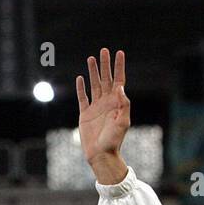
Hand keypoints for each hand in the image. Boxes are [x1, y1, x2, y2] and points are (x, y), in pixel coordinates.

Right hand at [76, 48, 129, 184]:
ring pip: (94, 84)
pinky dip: (81, 88)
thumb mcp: (123, 122)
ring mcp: (95, 107)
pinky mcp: (84, 114)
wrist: (101, 154)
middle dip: (105, 64)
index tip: (119, 53)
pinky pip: (82, 98)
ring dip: (93, 71)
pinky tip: (80, 78)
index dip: (119, 67)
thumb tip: (119, 87)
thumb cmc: (114, 140)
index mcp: (117, 103)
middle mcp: (106, 102)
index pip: (119, 80)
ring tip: (91, 58)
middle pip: (106, 79)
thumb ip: (123, 104)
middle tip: (103, 50)